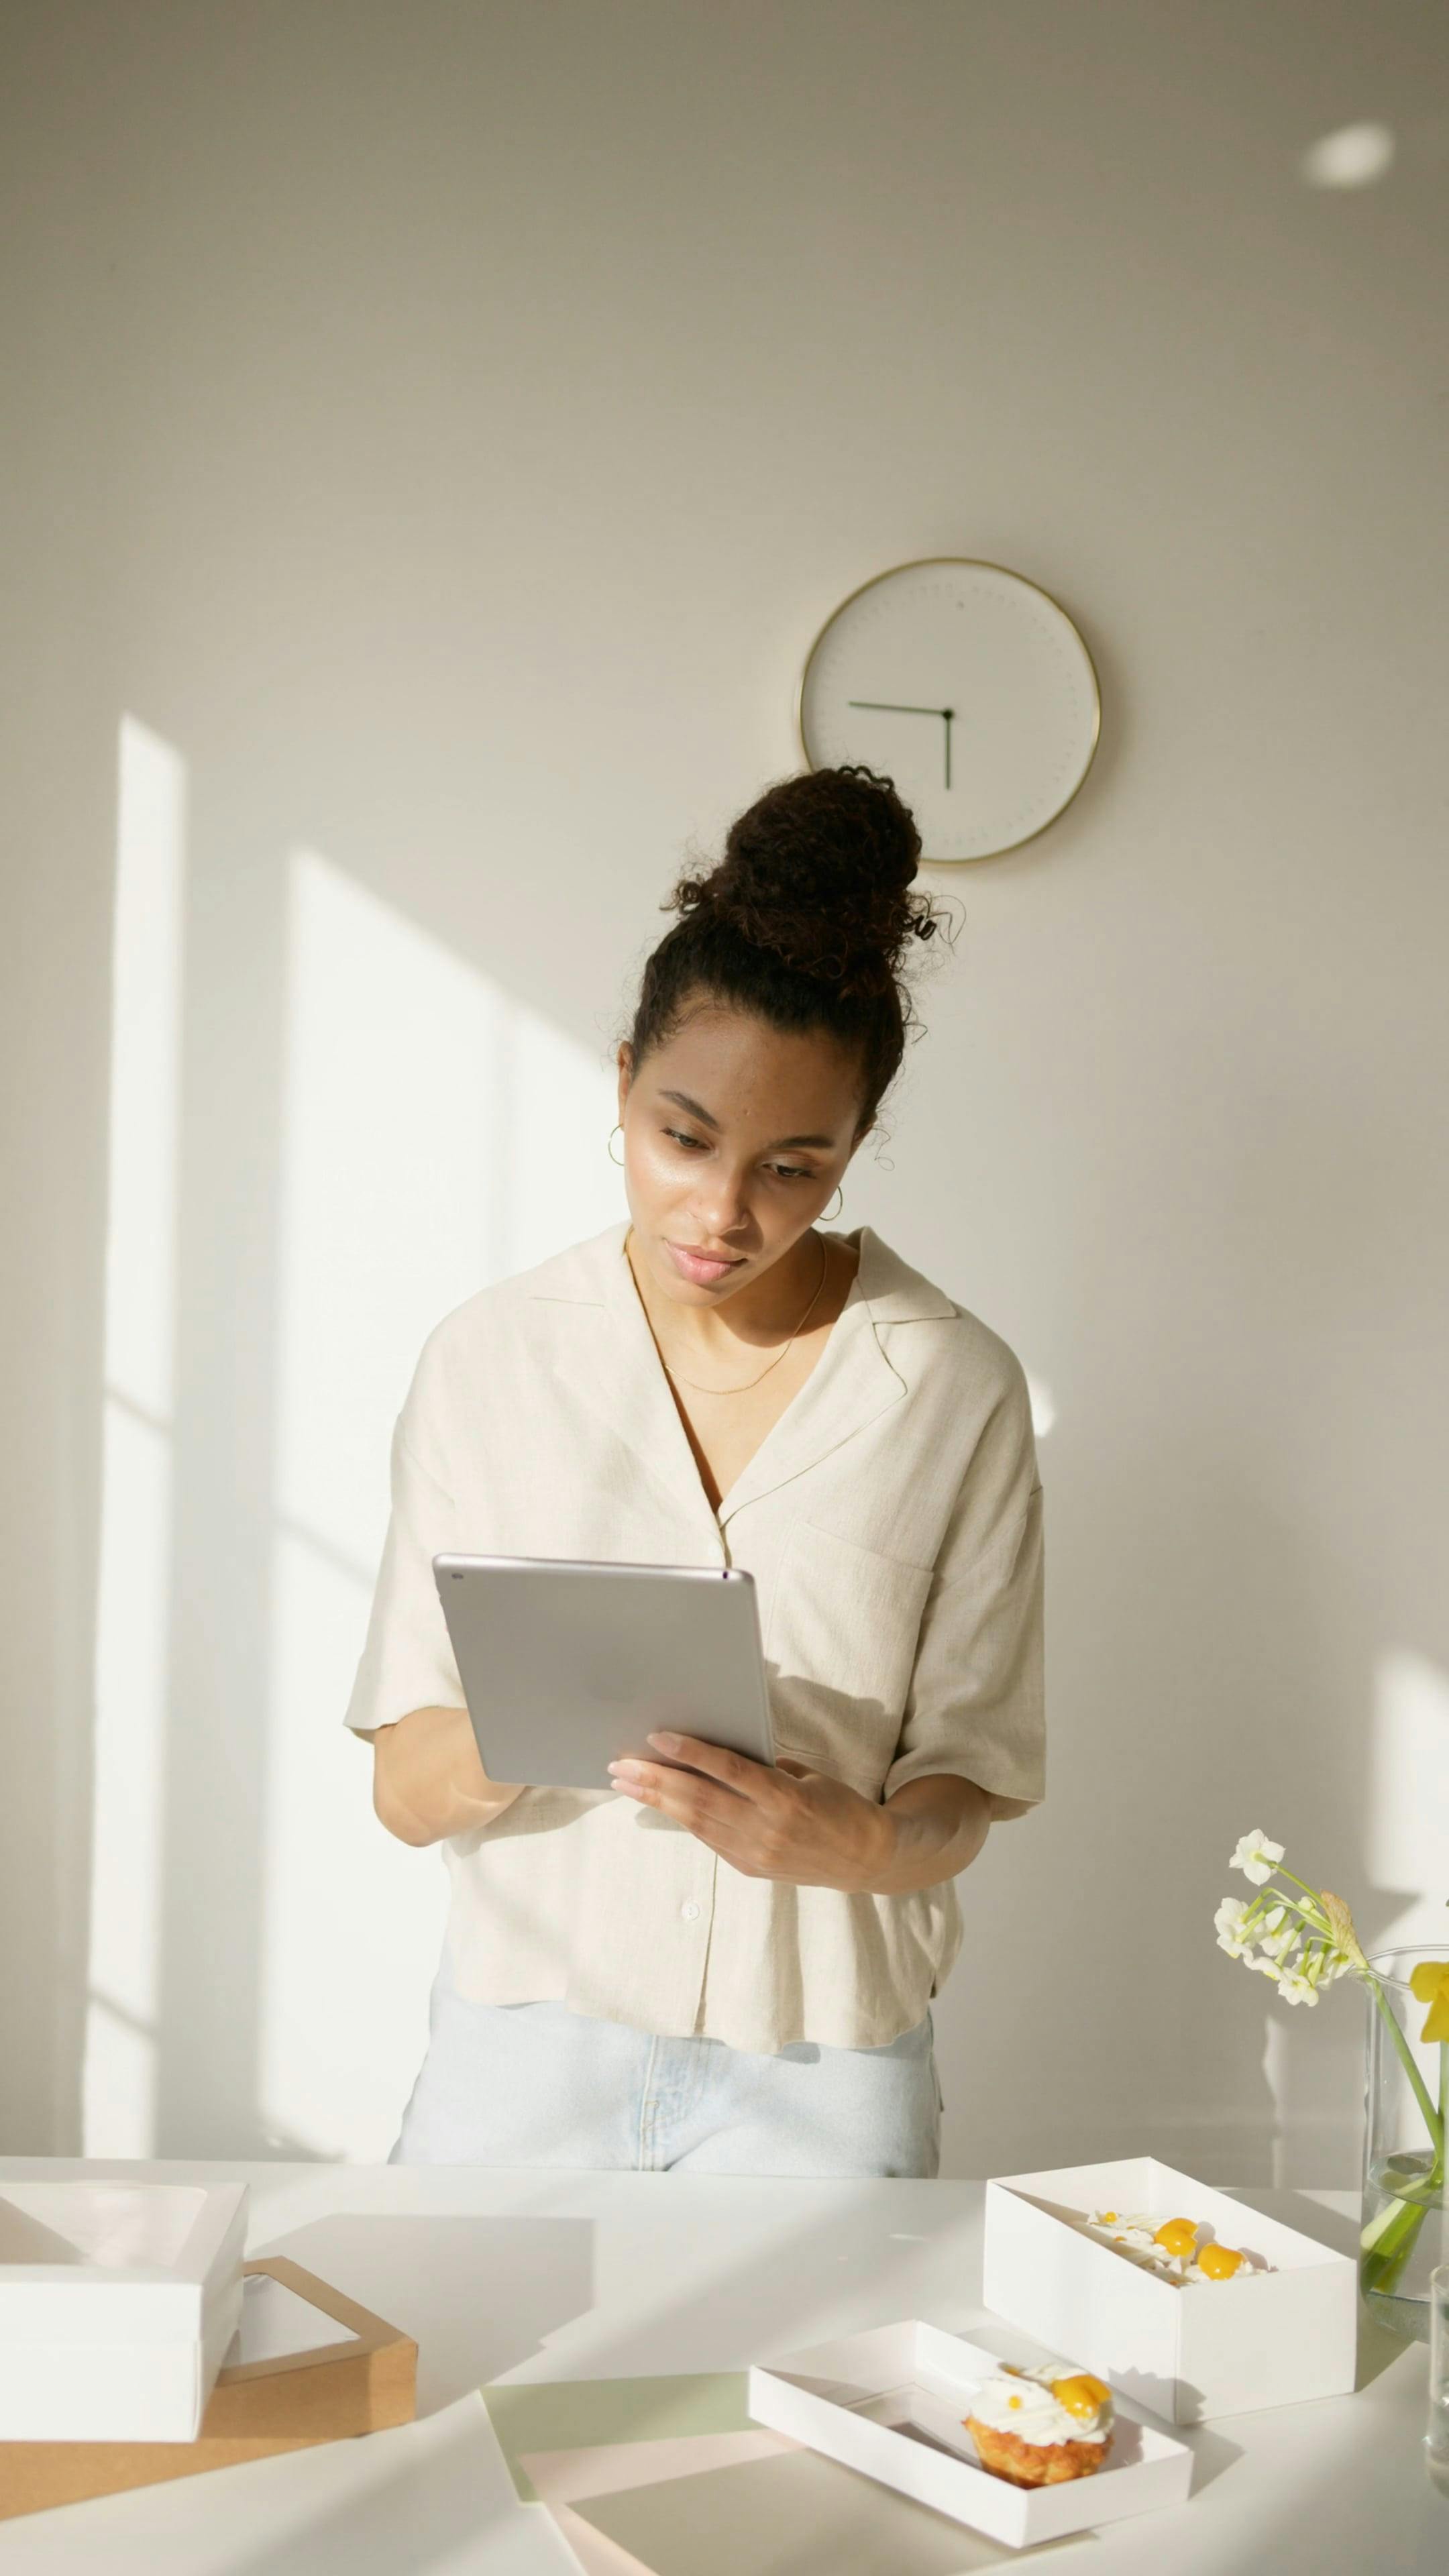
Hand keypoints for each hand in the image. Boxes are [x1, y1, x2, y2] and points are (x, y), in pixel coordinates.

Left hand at [607, 1732, 895, 1891]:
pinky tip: (661, 1803)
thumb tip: (716, 1754)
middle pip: (700, 1800)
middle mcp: (767, 1829)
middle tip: (620, 1765)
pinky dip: (682, 1818)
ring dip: (658, 1801)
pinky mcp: (750, 1868)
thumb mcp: (807, 1777)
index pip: (728, 1770)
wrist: (865, 1858)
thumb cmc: (839, 1805)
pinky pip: (709, 1838)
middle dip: (655, 1781)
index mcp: (785, 1798)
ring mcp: (756, 1853)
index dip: (690, 1753)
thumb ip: (763, 1768)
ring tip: (627, 1783)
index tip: (657, 1737)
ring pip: (696, 1822)